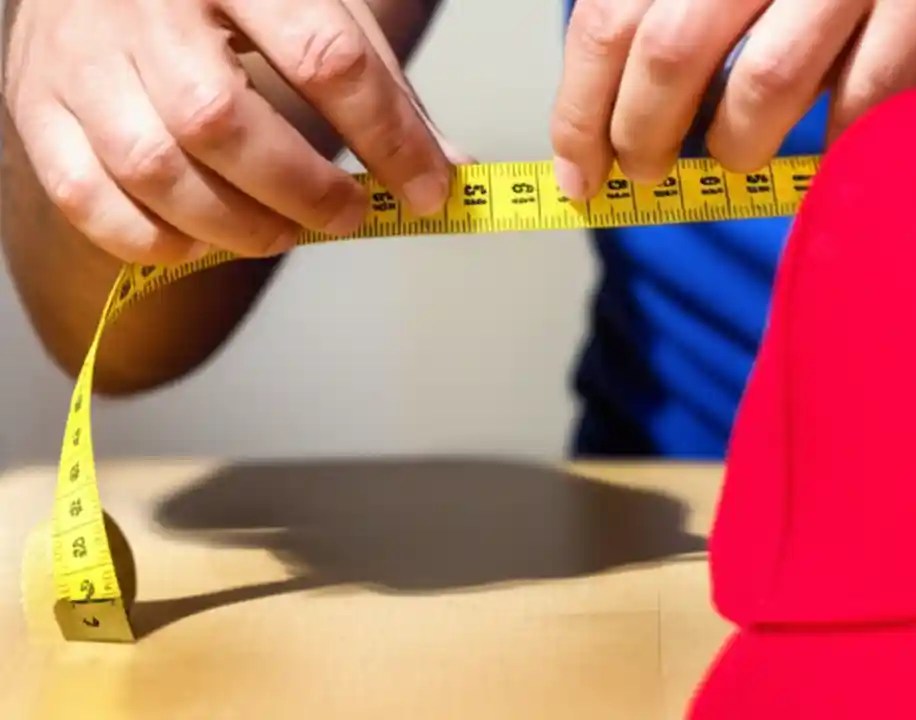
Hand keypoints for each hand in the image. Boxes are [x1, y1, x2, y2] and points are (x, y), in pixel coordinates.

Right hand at [3, 0, 456, 264]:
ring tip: (282, 230)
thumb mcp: (311, 2)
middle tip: (348, 214)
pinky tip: (201, 238)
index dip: (387, 138)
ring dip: (235, 225)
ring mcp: (79, 56)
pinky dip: (153, 239)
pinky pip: (85, 197)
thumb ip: (377, 86)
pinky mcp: (35, 102)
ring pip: (154, 168)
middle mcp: (144, 5)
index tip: (428, 191)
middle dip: (303, 189)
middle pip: (223, 120)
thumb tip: (444, 171)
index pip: (326, 57)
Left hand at [550, 0, 915, 198]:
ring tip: (737, 158)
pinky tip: (825, 156)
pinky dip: (831, 151)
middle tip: (646, 173)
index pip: (607, 16)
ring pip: (762, 84)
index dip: (580, 108)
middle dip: (642, 137)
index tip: (579, 175)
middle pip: (667, 50)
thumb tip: (610, 128)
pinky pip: (860, 104)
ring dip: (736, 147)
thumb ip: (688, 25)